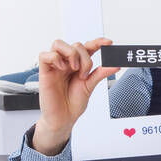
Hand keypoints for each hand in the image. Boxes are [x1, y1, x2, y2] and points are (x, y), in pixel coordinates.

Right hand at [29, 37, 119, 154]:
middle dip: (84, 57)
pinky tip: (62, 68)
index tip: (109, 43)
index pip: (87, 47)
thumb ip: (101, 73)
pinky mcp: (44, 72)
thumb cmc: (74, 103)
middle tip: (84, 74)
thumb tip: (116, 65)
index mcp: (78, 64)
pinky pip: (44, 55)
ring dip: (70, 53)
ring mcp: (55, 66)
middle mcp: (67, 63)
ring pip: (58, 44)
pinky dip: (55, 58)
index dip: (97, 42)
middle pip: (75, 45)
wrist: (64, 118)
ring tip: (74, 69)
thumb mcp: (90, 86)